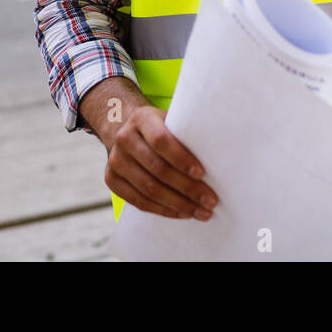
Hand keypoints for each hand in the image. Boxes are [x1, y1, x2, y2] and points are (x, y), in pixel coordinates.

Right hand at [103, 105, 217, 219]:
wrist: (123, 128)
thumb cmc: (159, 127)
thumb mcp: (169, 119)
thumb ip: (186, 131)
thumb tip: (220, 152)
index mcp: (141, 118)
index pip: (161, 141)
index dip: (181, 159)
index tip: (202, 173)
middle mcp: (124, 138)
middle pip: (157, 169)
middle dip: (187, 188)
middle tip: (210, 200)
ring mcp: (115, 160)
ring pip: (149, 189)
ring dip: (178, 204)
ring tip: (200, 211)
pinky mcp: (111, 180)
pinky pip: (139, 201)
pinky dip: (163, 210)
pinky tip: (181, 213)